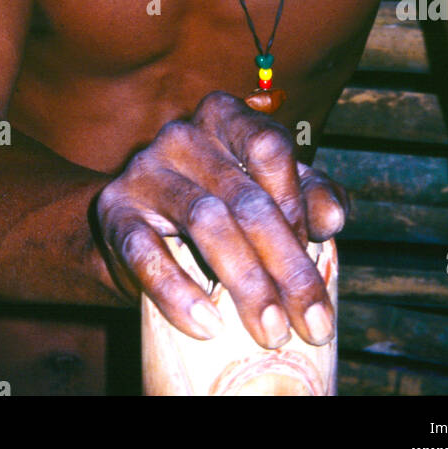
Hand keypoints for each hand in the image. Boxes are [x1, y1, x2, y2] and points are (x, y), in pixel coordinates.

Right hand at [94, 91, 347, 348]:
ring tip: (271, 331)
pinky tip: (208, 325)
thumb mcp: (270, 194)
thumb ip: (309, 195)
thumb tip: (333, 217)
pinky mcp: (114, 213)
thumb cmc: (220, 207)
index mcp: (225, 117)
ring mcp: (144, 172)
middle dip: (286, 266)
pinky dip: (179, 294)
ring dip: (245, 282)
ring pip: (205, 222)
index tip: (317, 250)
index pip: (269, 145)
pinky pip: (146, 254)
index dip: (296, 200)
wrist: (140, 233)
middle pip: (245, 197)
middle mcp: (183, 135)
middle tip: (312, 324)